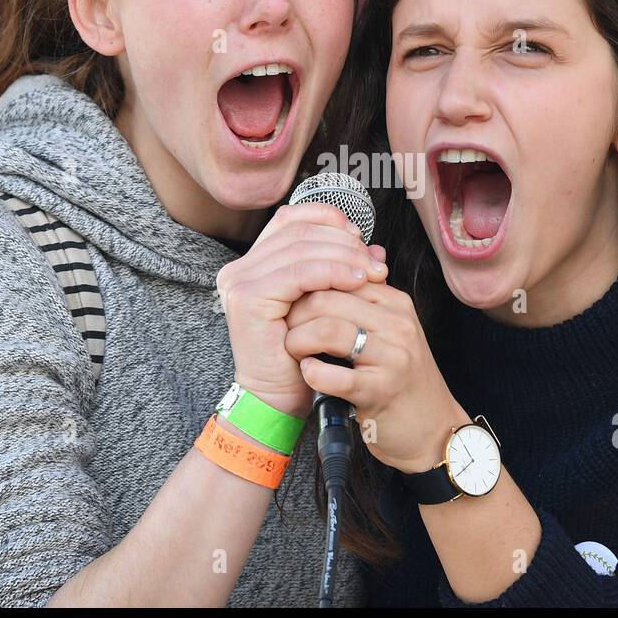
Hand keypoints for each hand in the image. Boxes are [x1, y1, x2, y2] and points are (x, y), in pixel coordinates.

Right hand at [215, 203, 387, 418]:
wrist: (277, 399)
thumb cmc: (301, 355)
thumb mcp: (325, 303)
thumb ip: (344, 271)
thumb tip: (376, 248)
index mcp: (254, 263)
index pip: (292, 219)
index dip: (329, 220)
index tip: (360, 238)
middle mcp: (240, 268)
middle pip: (300, 231)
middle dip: (344, 241)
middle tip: (374, 260)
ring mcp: (240, 281)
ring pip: (303, 247)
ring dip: (344, 255)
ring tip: (372, 271)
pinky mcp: (249, 298)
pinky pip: (300, 273)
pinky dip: (333, 272)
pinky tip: (357, 280)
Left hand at [283, 274, 468, 472]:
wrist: (433, 429)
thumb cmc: (402, 380)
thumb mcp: (390, 332)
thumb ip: (363, 304)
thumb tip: (327, 274)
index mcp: (396, 304)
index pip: (341, 275)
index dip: (306, 287)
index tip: (290, 303)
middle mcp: (397, 325)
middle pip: (328, 299)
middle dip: (295, 313)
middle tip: (283, 328)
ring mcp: (393, 357)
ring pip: (329, 330)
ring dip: (298, 340)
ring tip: (292, 351)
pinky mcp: (381, 391)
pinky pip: (334, 375)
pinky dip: (311, 373)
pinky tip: (307, 373)